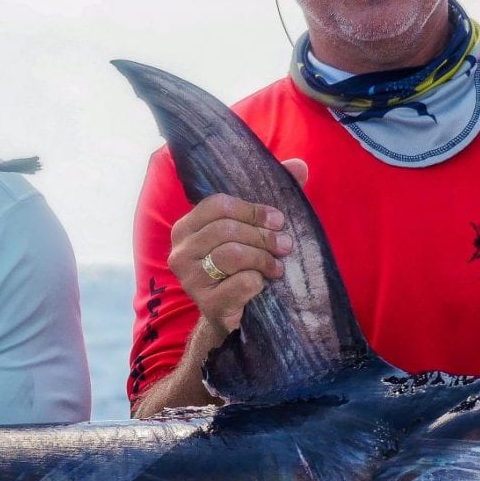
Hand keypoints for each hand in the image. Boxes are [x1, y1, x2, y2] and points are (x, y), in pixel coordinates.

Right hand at [165, 159, 308, 338]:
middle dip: (262, 236)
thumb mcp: (253, 229)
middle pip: (226, 229)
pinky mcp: (206, 303)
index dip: (252, 210)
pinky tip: (263, 284)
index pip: (217, 205)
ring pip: (231, 254)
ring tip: (278, 266)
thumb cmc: (240, 266)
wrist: (230, 314)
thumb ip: (273, 195)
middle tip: (285, 245)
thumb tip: (300, 166)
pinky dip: (257, 281)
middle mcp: (180, 250)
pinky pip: (239, 283)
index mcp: (186, 227)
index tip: (278, 220)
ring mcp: (189, 279)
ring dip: (263, 258)